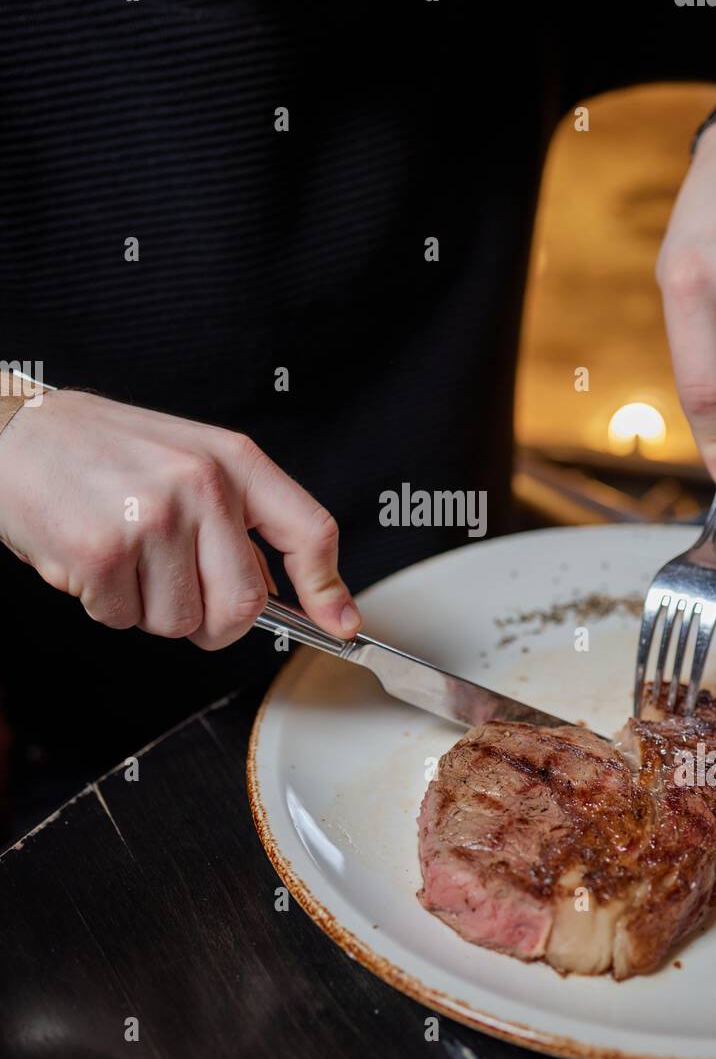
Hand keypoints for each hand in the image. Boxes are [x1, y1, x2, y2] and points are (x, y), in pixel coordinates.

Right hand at [0, 390, 360, 648]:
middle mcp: (200, 485)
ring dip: (147, 609)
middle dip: (212, 621)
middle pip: (244, 605)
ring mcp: (153, 519)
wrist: (14, 433)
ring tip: (122, 557)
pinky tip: (90, 558)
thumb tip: (283, 593)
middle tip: (176, 595)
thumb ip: (236, 519)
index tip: (340, 624)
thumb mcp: (186, 459)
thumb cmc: (99, 450)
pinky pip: (124, 619)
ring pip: (179, 622)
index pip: (308, 530)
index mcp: (232, 459)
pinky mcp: (104, 552)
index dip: (328, 589)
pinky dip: (105, 605)